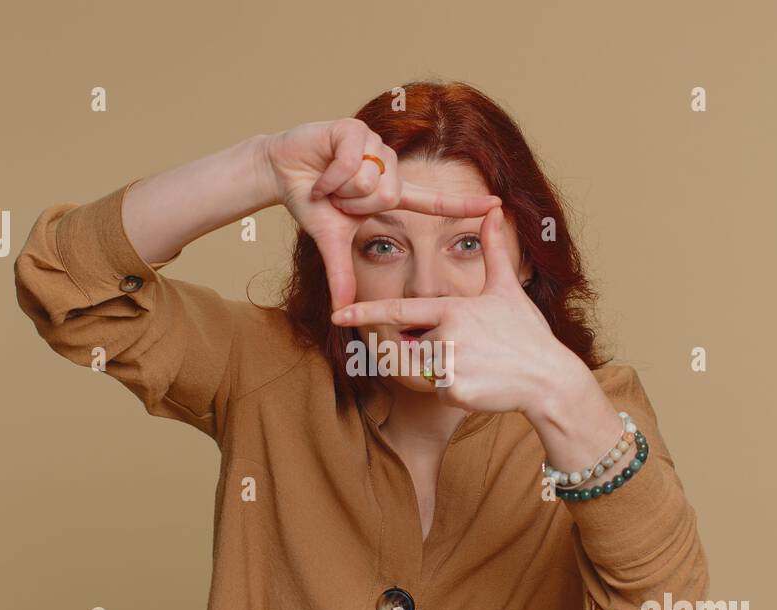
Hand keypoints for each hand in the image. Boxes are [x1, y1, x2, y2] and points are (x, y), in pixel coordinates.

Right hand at [263, 119, 502, 311]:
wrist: (280, 172)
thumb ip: (341, 274)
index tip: (496, 205)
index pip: (434, 202)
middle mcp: (389, 167)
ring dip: (340, 188)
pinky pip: (352, 162)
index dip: (463, 205)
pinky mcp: (355, 128)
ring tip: (327, 181)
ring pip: (371, 179)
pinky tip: (321, 170)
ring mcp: (374, 144)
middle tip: (337, 198)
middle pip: (389, 196)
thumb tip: (339, 313)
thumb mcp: (331, 241)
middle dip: (355, 204)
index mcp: (391, 192)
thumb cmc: (311, 202)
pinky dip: (331, 175)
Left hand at [329, 205, 584, 414]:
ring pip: (426, 371)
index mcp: (452, 309)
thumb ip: (493, 251)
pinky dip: (458, 392)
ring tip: (479, 366)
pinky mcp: (454, 391)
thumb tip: (492, 211)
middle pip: (415, 347)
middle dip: (433, 352)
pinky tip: (484, 384)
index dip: (366, 312)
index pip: (399, 311)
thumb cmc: (528, 335)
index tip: (338, 313)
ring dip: (445, 372)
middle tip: (473, 353)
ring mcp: (449, 364)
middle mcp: (446, 335)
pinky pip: (440, 392)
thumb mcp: (508, 290)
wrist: (550, 380)